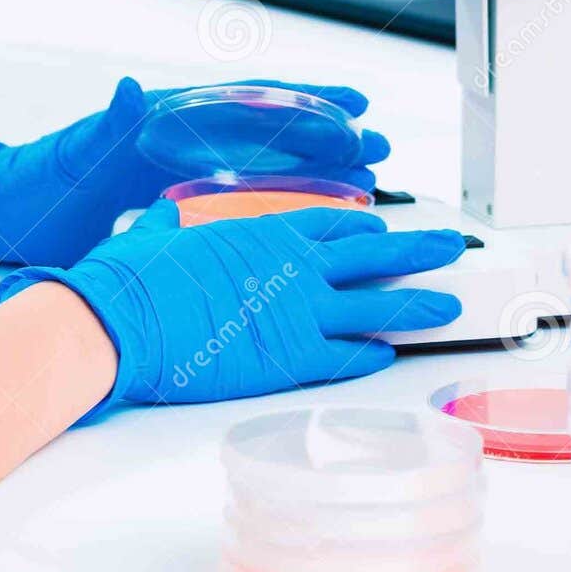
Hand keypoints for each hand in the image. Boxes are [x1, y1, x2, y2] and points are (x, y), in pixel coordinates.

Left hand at [0, 77, 389, 266]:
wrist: (14, 219)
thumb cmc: (44, 177)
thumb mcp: (79, 147)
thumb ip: (111, 119)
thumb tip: (131, 89)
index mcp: (178, 123)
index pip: (256, 104)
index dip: (308, 101)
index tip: (354, 101)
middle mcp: (196, 152)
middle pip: (280, 142)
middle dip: (334, 142)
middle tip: (379, 146)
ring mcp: (196, 186)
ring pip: (275, 180)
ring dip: (322, 181)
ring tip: (369, 183)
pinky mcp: (191, 221)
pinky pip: (252, 217)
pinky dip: (290, 219)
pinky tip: (321, 229)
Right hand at [0, 202, 465, 422]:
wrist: (118, 323)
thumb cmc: (128, 279)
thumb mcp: (155, 235)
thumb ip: (172, 225)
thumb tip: (165, 214)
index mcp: (266, 232)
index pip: (333, 223)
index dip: (365, 228)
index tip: (386, 230)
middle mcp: (295, 267)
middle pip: (375, 255)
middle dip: (420, 251)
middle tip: (452, 248)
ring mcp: (299, 312)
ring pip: (378, 305)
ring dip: (418, 304)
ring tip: (451, 305)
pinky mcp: (292, 357)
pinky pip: (346, 355)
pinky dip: (372, 353)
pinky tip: (391, 355)